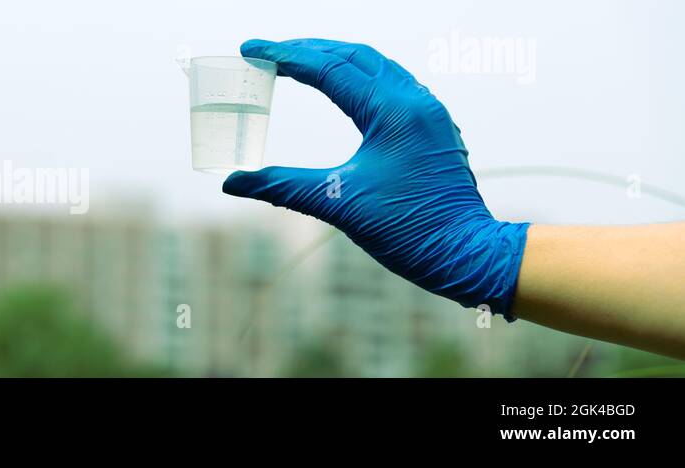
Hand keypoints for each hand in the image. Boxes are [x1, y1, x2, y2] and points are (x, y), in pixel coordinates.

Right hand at [223, 39, 529, 318]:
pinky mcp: (434, 127)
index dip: (285, 56)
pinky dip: (360, 77)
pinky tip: (345, 88)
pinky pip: (393, 84)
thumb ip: (282, 186)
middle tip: (269, 52)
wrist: (467, 253)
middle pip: (353, 56)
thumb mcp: (338, 205)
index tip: (252, 48)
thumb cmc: (410, 231)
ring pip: (376, 66)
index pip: (328, 69)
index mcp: (392, 112)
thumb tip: (232, 182)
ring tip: (299, 61)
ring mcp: (428, 112)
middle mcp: (414, 102)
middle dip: (307, 49)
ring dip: (335, 59)